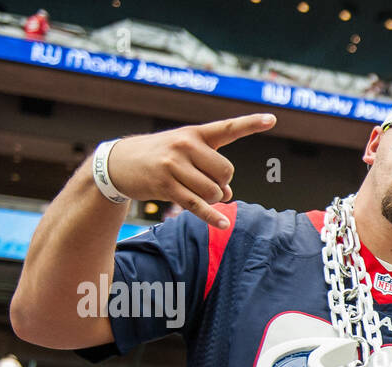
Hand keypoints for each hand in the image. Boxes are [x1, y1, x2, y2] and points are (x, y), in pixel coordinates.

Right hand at [106, 113, 276, 227]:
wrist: (119, 163)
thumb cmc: (159, 157)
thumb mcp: (184, 153)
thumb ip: (211, 169)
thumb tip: (228, 196)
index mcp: (195, 133)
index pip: (228, 128)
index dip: (251, 124)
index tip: (272, 119)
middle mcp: (186, 145)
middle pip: (226, 172)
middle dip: (223, 183)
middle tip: (206, 182)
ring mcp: (174, 165)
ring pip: (214, 191)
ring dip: (212, 198)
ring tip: (196, 192)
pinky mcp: (166, 186)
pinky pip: (197, 205)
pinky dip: (212, 215)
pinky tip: (222, 223)